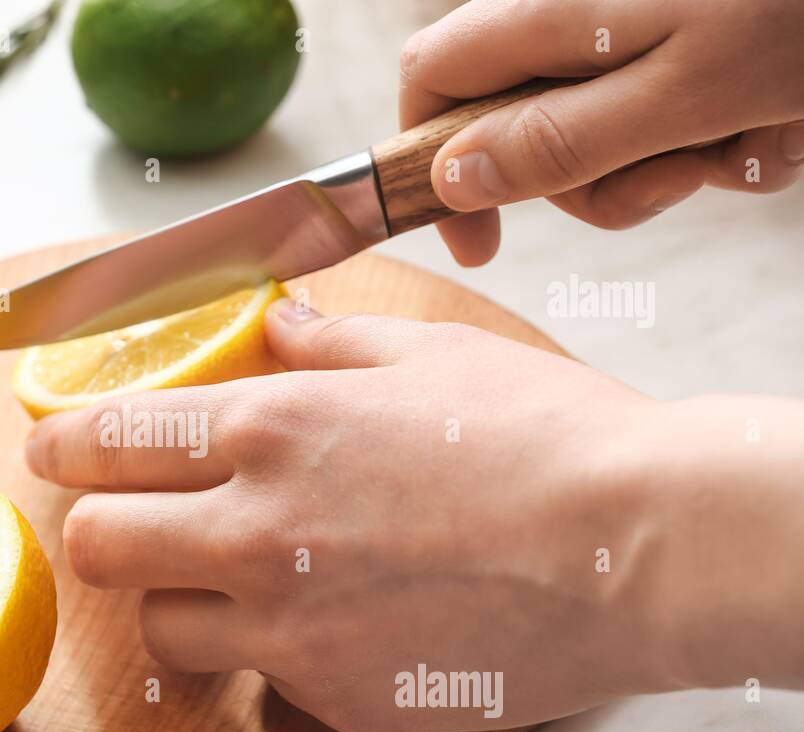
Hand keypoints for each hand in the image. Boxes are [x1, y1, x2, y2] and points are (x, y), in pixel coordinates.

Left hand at [24, 301, 803, 731]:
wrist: (640, 549)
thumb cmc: (545, 437)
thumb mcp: (430, 355)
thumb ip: (328, 346)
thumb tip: (277, 325)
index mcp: (272, 432)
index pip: (111, 441)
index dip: (63, 447)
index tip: (50, 452)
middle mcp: (258, 534)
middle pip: (101, 547)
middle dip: (101, 529)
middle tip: (128, 521)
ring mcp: (290, 631)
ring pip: (165, 632)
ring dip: (185, 600)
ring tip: (242, 580)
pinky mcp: (336, 702)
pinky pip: (265, 683)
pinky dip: (279, 654)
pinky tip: (341, 625)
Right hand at [401, 0, 803, 264]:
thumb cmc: (799, 12)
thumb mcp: (680, 94)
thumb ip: (556, 143)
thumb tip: (451, 179)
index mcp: (550, 12)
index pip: (431, 79)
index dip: (433, 164)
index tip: (479, 242)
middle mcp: (579, 15)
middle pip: (524, 125)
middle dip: (594, 181)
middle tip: (670, 180)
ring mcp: (636, 27)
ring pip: (604, 133)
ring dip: (672, 164)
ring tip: (746, 138)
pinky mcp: (689, 39)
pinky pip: (669, 115)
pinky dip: (720, 137)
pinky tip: (775, 118)